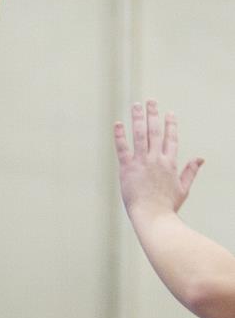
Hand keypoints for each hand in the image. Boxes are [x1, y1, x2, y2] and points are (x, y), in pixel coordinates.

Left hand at [115, 102, 202, 222]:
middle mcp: (156, 159)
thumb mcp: (183, 188)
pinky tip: (118, 123)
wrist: (153, 217)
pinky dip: (120, 135)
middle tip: (150, 101)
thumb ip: (190, 171)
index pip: (171, 138)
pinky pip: (123, 147)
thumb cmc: (167, 206)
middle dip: (153, 114)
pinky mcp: (128, 168)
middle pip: (155, 131)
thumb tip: (200, 158)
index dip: (170, 124)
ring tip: (136, 105)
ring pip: (140, 134)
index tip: (170, 113)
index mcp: (170, 163)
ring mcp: (142, 162)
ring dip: (138, 118)